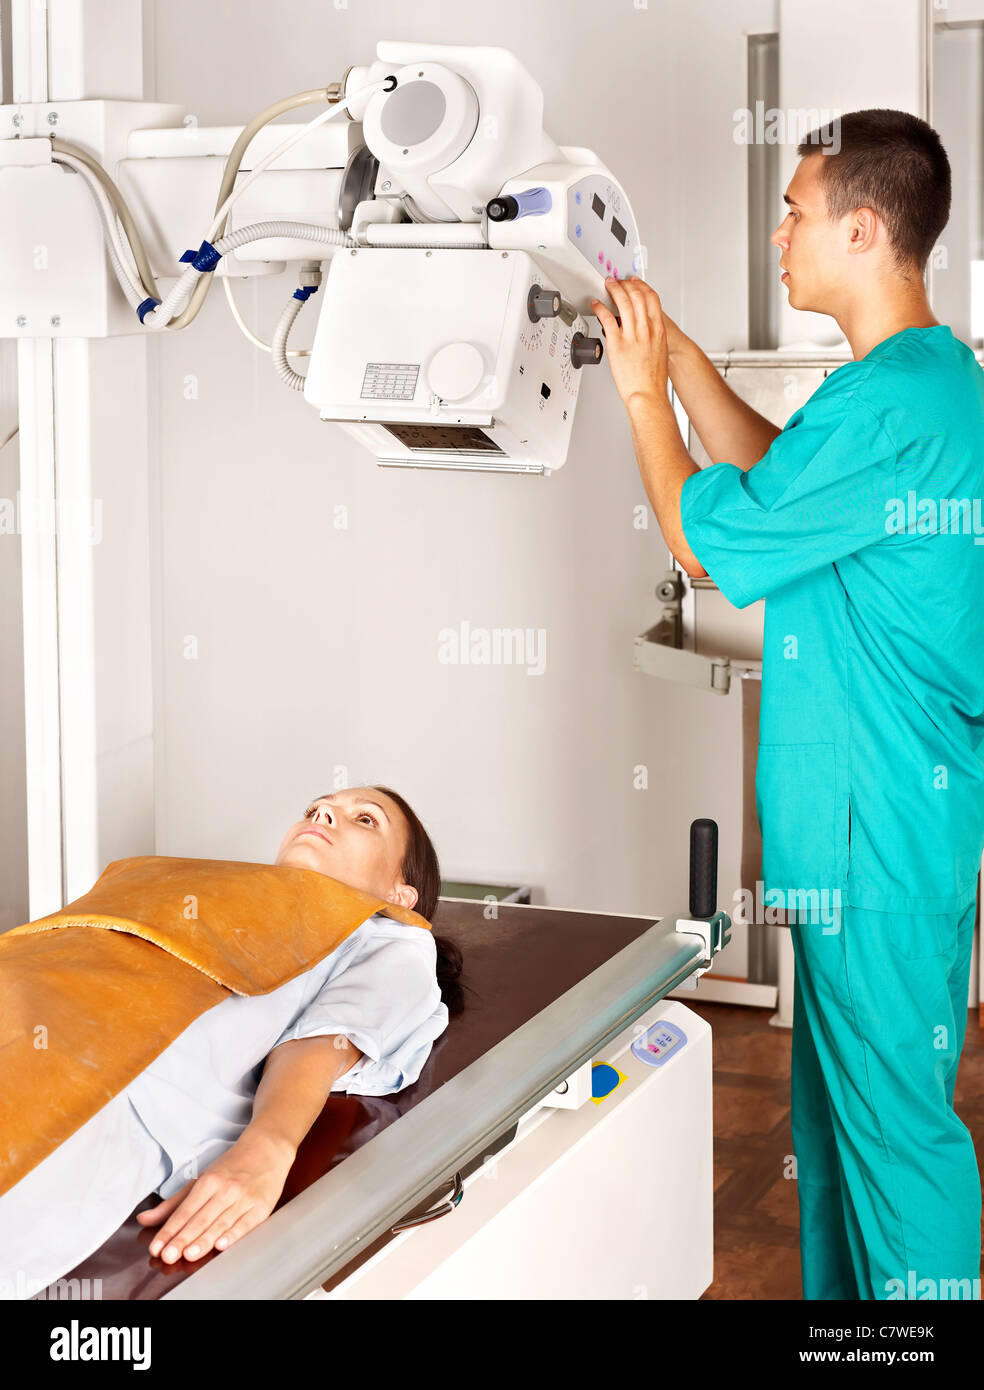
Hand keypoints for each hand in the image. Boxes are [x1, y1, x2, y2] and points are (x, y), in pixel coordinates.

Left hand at [136, 1130, 293, 1264]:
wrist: (268, 1148)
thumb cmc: (233, 1166)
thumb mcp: (201, 1178)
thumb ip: (173, 1203)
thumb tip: (144, 1219)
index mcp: (209, 1180)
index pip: (185, 1210)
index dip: (170, 1230)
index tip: (157, 1247)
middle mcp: (226, 1189)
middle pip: (201, 1218)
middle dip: (183, 1238)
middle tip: (168, 1255)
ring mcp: (244, 1198)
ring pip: (221, 1223)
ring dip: (204, 1240)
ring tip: (189, 1254)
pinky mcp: (261, 1207)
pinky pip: (246, 1223)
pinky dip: (234, 1234)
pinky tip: (222, 1245)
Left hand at [589, 276, 668, 405]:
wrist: (648, 395)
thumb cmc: (652, 379)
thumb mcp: (658, 351)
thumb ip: (651, 336)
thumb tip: (641, 330)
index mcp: (658, 330)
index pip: (651, 298)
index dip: (641, 286)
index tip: (634, 282)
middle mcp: (646, 330)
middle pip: (637, 295)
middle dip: (625, 284)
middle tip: (617, 281)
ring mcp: (632, 336)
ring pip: (623, 302)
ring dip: (614, 289)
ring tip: (607, 285)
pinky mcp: (617, 344)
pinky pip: (607, 319)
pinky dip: (600, 308)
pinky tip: (596, 305)